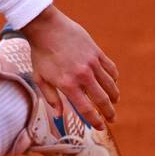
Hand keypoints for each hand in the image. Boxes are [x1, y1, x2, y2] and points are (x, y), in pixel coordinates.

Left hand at [20, 6, 119, 129]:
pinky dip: (114, 79)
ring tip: (113, 103)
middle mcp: (83, 75)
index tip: (100, 127)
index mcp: (67, 84)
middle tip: (112, 119)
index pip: (86, 109)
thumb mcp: (40, 78)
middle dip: (109, 112)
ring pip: (110, 85)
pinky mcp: (98, 53)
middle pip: (102, 99)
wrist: (47, 28)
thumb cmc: (41, 54)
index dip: (95, 120)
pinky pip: (111, 69)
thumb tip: (59, 115)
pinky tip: (112, 84)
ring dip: (114, 97)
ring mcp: (92, 63)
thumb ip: (51, 98)